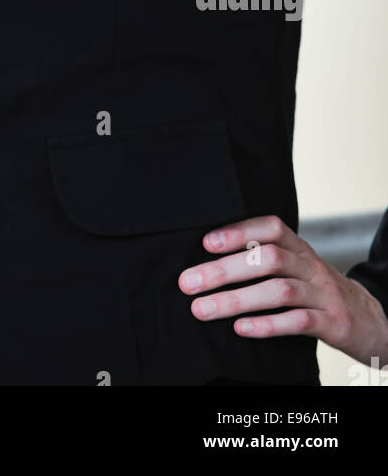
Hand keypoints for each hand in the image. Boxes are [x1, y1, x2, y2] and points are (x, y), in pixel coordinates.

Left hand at [177, 214, 387, 368]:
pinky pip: (299, 322)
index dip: (239, 231)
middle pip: (267, 259)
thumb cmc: (317, 291)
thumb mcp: (296, 268)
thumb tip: (209, 262)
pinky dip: (268, 325)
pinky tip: (241, 328)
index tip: (206, 242)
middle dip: (224, 270)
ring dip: (237, 299)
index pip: (270, 228)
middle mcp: (310, 266)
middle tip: (188, 283)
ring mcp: (323, 294)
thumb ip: (265, 260)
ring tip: (203, 309)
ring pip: (279, 291)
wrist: (369, 319)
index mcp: (298, 248)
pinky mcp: (333, 323)